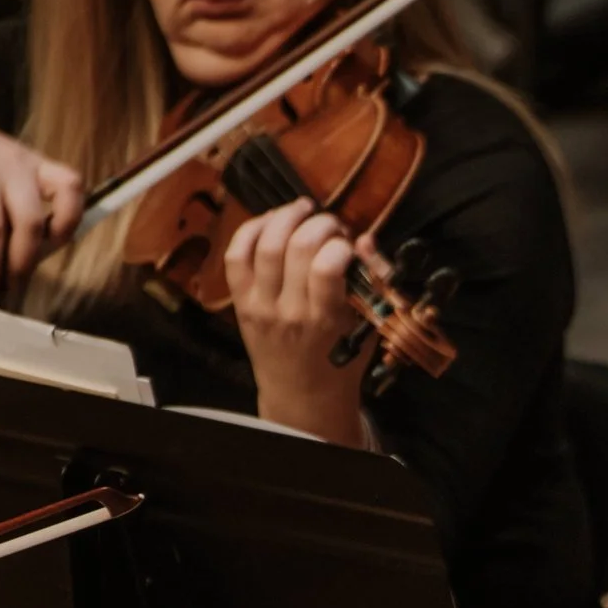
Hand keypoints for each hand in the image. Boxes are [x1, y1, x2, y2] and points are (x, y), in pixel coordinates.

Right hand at [0, 90, 82, 304]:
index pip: (70, 187)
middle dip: (23, 264)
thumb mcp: (6, 169)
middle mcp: (10, 163)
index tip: (54, 248)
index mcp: (33, 163)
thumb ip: (22, 205)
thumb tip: (26, 264)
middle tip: (13, 289)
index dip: (70, 221)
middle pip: (29, 221)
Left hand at [224, 200, 367, 446]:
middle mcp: (289, 311)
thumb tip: (366, 241)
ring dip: (286, 216)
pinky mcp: (241, 301)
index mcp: (326, 321)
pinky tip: (271, 222)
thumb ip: (371, 285)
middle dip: (319, 224)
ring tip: (303, 212)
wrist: (302, 396)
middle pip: (297, 246)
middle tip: (331, 227)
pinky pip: (236, 254)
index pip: (327, 266)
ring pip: (265, 243)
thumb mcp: (366, 329)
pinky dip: (252, 229)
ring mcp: (261, 304)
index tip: (351, 246)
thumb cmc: (339, 363)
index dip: (341, 243)